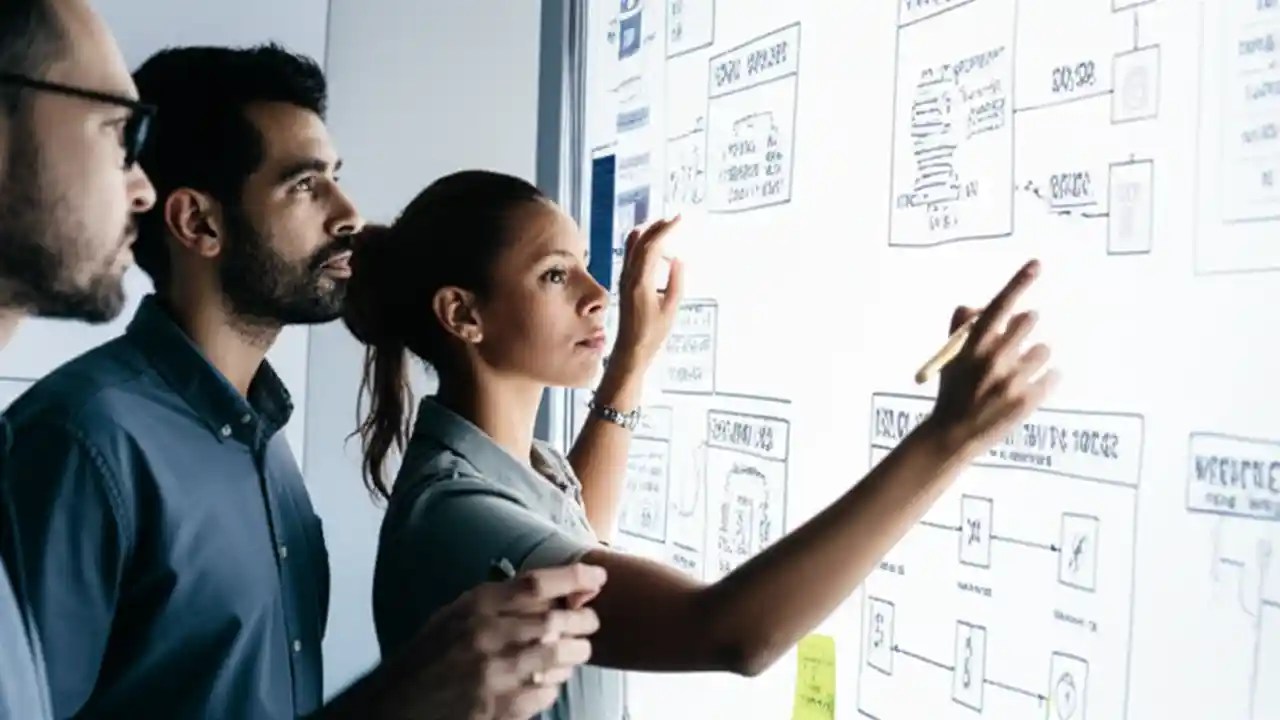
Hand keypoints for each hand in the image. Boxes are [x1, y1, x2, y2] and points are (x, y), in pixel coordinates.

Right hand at [379, 564, 606, 719]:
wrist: (396, 705)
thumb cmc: (433, 654)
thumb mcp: (460, 615)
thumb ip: (508, 601)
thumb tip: (567, 590)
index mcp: (475, 606)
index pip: (536, 583)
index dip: (575, 576)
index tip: (599, 576)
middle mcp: (485, 636)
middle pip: (556, 622)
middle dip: (583, 622)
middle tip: (588, 624)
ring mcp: (492, 675)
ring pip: (558, 658)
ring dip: (574, 655)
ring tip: (573, 653)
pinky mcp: (497, 709)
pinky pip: (546, 692)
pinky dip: (553, 685)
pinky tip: (544, 680)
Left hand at [611, 217, 684, 372]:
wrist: (631, 348)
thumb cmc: (653, 333)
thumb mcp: (671, 308)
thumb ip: (675, 282)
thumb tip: (676, 259)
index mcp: (641, 282)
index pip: (652, 247)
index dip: (665, 230)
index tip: (679, 219)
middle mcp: (629, 277)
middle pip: (640, 242)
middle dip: (657, 227)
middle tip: (673, 218)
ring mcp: (624, 279)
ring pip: (632, 247)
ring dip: (647, 232)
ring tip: (662, 224)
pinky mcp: (624, 284)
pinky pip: (631, 256)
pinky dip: (641, 244)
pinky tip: (651, 244)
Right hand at [927, 259, 1058, 458]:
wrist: (953, 434)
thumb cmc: (953, 391)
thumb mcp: (950, 357)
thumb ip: (963, 328)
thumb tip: (982, 308)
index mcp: (973, 345)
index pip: (998, 306)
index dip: (1018, 283)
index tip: (1036, 264)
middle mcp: (994, 358)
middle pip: (1027, 322)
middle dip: (1023, 330)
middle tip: (1012, 348)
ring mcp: (1012, 380)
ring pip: (1043, 351)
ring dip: (1035, 359)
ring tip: (1016, 376)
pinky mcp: (1028, 399)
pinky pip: (1053, 376)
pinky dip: (1046, 380)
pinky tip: (1029, 389)